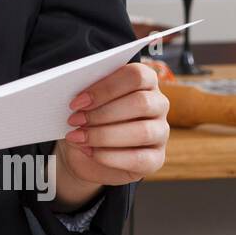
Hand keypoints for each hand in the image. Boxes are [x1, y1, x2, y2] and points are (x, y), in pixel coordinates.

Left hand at [55, 59, 170, 199]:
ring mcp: (161, 132)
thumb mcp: (84, 104)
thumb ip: (87, 95)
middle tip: (74, 120)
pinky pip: (139, 158)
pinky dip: (109, 156)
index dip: (106, 88)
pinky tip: (89, 151)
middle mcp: (158, 104)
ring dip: (104, 135)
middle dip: (103, 113)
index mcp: (144, 81)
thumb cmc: (87, 118)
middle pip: (141, 103)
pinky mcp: (156, 158)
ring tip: (78, 137)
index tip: (77, 101)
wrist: (85, 151)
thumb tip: (77, 100)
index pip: (136, 76)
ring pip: (142, 132)